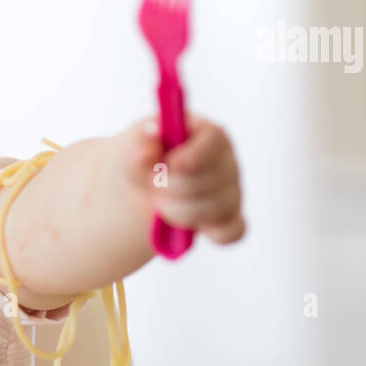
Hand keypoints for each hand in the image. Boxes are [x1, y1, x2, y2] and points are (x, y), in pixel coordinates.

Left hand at [122, 112, 245, 245]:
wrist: (143, 190)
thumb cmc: (144, 161)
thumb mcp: (133, 148)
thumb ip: (140, 142)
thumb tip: (152, 132)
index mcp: (206, 134)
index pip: (214, 139)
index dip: (193, 154)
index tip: (171, 165)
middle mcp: (226, 161)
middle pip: (214, 178)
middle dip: (175, 188)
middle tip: (153, 186)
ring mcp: (231, 192)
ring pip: (217, 208)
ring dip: (179, 211)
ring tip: (159, 205)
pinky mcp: (230, 219)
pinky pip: (231, 232)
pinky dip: (208, 233)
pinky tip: (186, 226)